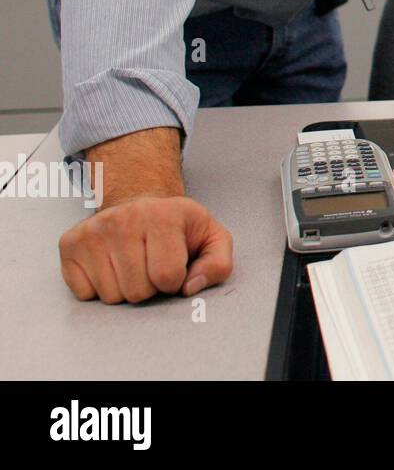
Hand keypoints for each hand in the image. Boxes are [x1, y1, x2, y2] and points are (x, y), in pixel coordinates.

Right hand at [59, 196, 232, 303]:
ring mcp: (93, 231)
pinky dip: (99, 288)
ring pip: (111, 296)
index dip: (175, 281)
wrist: (141, 203)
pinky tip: (111, 265)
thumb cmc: (178, 227)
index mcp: (163, 215)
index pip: (167, 276)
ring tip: (133, 264)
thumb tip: (191, 288)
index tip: (174, 264)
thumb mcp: (211, 237)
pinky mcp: (69, 244)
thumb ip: (218, 264)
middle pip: (137, 291)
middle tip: (151, 264)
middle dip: (150, 287)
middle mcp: (123, 219)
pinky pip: (84, 293)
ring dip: (126, 289)